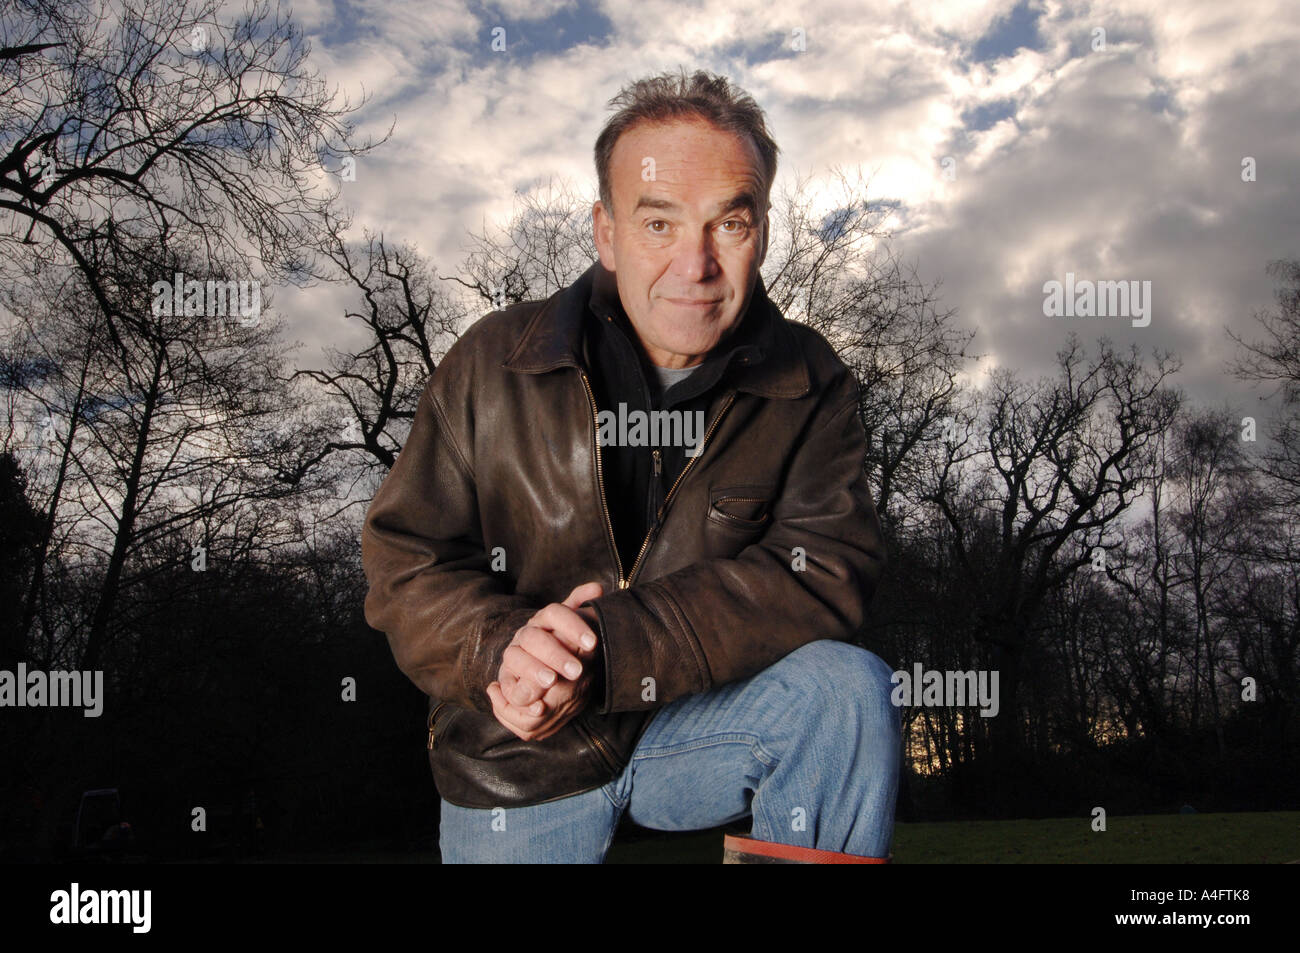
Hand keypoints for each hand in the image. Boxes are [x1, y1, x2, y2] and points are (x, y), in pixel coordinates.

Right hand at [487, 581, 601, 740]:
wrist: (543, 674)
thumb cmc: (561, 645)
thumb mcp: (572, 627)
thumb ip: (581, 606)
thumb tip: (597, 588)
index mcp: (543, 620)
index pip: (555, 614)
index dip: (572, 626)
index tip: (592, 643)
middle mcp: (526, 635)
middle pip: (535, 638)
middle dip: (556, 654)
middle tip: (576, 670)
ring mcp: (513, 656)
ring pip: (515, 658)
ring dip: (534, 670)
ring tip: (552, 681)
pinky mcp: (505, 680)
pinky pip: (507, 688)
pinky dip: (517, 695)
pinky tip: (537, 706)